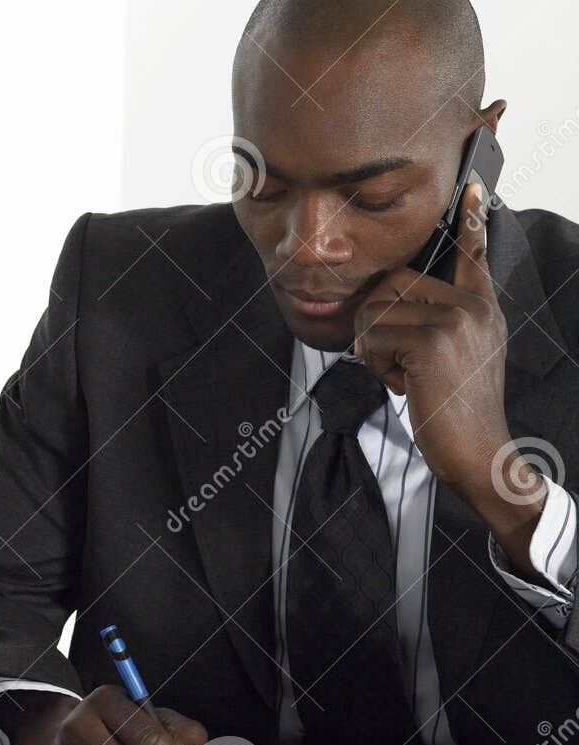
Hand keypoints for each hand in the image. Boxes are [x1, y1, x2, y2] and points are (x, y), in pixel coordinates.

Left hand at [353, 182, 545, 570]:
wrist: (476, 449)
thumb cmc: (453, 410)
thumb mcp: (455, 357)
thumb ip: (436, 324)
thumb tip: (388, 304)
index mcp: (480, 307)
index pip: (474, 255)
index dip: (472, 221)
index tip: (471, 187)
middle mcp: (472, 305)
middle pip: (389, 283)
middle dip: (374, 324)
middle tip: (396, 361)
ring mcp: (455, 320)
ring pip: (374, 310)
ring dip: (372, 347)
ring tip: (402, 374)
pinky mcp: (432, 341)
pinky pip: (372, 338)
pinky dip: (374, 365)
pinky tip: (403, 384)